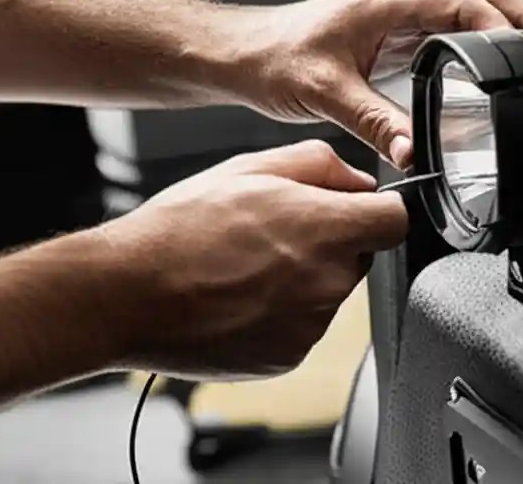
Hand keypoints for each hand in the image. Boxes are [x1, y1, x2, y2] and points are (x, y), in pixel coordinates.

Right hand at [100, 140, 405, 378]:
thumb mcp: (252, 166)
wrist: (126, 295)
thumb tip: (358, 180)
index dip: (376, 210)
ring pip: (327, 292)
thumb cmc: (180, 230)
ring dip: (301, 278)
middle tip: (272, 233)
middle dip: (329, 242)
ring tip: (243, 265)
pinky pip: (301, 325)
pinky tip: (237, 297)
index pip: (396, 220)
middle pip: (359, 256)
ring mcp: (310, 326)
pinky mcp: (288, 357)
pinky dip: (279, 313)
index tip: (354, 209)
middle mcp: (328, 283)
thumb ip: (321, 165)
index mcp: (328, 230)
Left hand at [232, 0, 522, 168]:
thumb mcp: (326, 94)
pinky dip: (477, 42)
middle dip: (520, 13)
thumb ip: (375, 122)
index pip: (463, 2)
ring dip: (502, 23)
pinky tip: (487, 68)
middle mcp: (397, 5)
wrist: (240, 55)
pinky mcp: (392, 37)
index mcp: (388, 5)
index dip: (502, 25)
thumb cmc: (271, 59)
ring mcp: (397, 18)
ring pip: (466, 7)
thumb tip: (416, 150)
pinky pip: (447, 30)